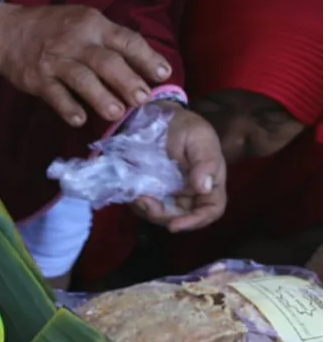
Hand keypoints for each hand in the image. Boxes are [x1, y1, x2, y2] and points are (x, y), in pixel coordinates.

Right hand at [0, 3, 171, 127]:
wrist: (7, 32)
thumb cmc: (52, 29)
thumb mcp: (83, 22)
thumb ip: (108, 40)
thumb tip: (139, 64)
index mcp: (93, 24)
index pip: (125, 40)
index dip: (146, 57)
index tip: (163, 74)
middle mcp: (75, 41)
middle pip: (106, 62)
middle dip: (127, 81)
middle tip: (142, 99)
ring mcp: (55, 60)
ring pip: (82, 79)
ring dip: (100, 97)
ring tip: (116, 114)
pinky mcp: (36, 79)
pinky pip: (54, 95)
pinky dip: (67, 107)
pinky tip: (79, 120)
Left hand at [133, 102, 226, 232]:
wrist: (159, 117)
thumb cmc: (185, 126)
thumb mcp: (199, 137)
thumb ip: (205, 162)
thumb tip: (204, 188)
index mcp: (210, 182)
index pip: (211, 210)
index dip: (196, 222)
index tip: (174, 225)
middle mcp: (191, 193)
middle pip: (180, 217)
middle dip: (161, 216)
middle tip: (144, 202)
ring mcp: (170, 193)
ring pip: (160, 214)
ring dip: (146, 210)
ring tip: (136, 195)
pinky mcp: (152, 191)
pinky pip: (145, 205)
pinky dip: (137, 203)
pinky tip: (131, 191)